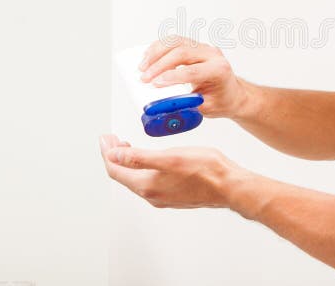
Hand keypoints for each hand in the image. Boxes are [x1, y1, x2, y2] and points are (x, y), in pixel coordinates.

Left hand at [99, 134, 241, 208]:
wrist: (229, 186)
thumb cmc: (205, 170)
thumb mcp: (169, 157)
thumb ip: (139, 158)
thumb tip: (113, 156)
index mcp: (147, 186)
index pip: (116, 170)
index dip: (107, 153)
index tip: (105, 138)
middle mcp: (152, 195)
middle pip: (124, 175)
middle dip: (115, 156)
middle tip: (113, 140)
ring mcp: (163, 196)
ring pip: (136, 179)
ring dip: (129, 162)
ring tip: (127, 147)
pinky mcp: (174, 194)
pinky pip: (149, 182)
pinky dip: (143, 168)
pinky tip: (150, 159)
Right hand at [138, 37, 249, 118]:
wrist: (232, 93)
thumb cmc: (221, 101)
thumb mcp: (205, 108)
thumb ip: (185, 105)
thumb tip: (162, 104)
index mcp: (219, 70)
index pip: (192, 70)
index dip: (171, 77)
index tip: (155, 84)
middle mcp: (212, 55)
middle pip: (182, 52)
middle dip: (159, 65)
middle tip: (144, 78)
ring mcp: (204, 48)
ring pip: (177, 42)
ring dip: (156, 52)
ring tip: (142, 66)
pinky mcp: (195, 46)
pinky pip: (176, 41)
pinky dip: (160, 47)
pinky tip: (149, 56)